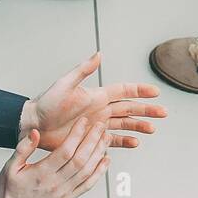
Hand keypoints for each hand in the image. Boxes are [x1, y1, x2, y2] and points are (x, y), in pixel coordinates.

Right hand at [0, 121, 107, 197]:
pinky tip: (106, 160)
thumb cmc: (10, 191)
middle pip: (80, 159)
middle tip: (101, 125)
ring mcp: (65, 192)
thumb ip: (23, 148)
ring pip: (87, 171)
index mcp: (41, 173)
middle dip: (93, 140)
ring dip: (99, 153)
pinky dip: (100, 172)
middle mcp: (56, 183)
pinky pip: (88, 184)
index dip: (76, 135)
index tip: (84, 121)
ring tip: (106, 138)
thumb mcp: (10, 167)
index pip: (64, 151)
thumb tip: (35, 132)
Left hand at [19, 52, 166, 153]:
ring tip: (152, 129)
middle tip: (163, 113)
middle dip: (147, 110)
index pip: (124, 91)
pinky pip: (112, 140)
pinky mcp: (91, 139)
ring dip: (138, 126)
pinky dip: (124, 142)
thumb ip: (83, 70)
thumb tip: (99, 54)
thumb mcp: (65, 85)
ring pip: (124, 124)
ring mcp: (97, 124)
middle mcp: (100, 109)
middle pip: (129, 108)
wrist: (34, 125)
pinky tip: (135, 143)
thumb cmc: (46, 104)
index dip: (140, 91)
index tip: (156, 92)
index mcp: (97, 96)